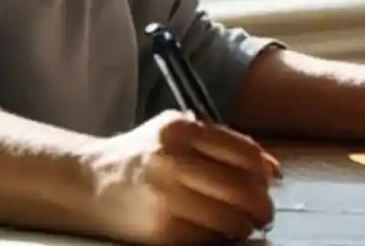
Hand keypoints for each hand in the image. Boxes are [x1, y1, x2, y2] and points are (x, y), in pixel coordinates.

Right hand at [79, 110, 279, 243]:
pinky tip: (217, 232)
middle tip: (264, 213)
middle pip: (242, 189)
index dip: (264, 173)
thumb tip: (273, 169)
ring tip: (243, 225)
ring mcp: (165, 198)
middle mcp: (173, 161)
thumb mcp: (180, 132)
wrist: (91, 182)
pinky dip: (220, 238)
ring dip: (244, 226)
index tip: (268, 184)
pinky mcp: (159, 231)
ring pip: (230, 219)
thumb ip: (225, 143)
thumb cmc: (144, 154)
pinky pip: (207, 239)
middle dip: (262, 206)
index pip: (244, 153)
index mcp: (180, 129)